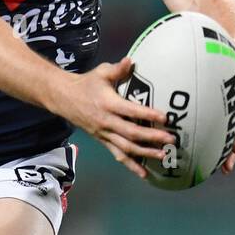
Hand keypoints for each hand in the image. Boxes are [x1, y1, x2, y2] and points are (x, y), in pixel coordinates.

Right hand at [54, 58, 174, 179]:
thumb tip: (131, 61)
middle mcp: (106, 122)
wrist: (64, 99)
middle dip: (152, 137)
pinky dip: (131, 165)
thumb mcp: (101, 72)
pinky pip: (118, 155)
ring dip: (145, 153)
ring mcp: (104, 134)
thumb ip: (117, 69)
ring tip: (163, 156)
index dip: (148, 114)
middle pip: (131, 133)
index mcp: (108, 104)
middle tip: (171, 140)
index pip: (130, 111)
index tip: (165, 117)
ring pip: (126, 148)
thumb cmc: (86, 84)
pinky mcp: (103, 141)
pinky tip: (144, 174)